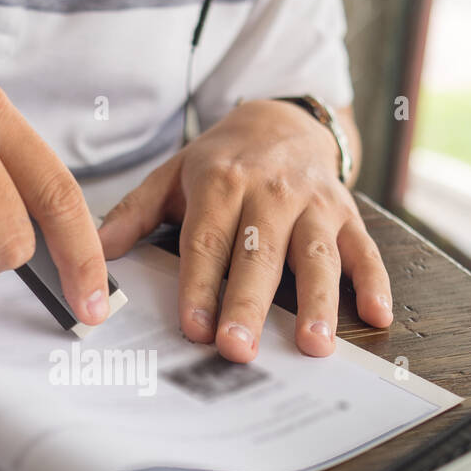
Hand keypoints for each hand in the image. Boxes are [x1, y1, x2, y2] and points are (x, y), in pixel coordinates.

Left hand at [96, 99, 392, 361]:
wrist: (283, 121)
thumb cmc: (222, 162)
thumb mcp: (173, 176)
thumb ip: (134, 213)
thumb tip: (94, 250)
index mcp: (222, 183)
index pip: (208, 242)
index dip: (200, 286)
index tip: (194, 328)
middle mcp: (271, 193)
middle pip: (260, 256)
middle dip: (249, 305)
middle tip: (238, 349)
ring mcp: (314, 204)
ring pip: (317, 257)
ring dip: (317, 303)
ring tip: (312, 345)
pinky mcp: (348, 215)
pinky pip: (365, 250)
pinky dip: (374, 283)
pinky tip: (376, 315)